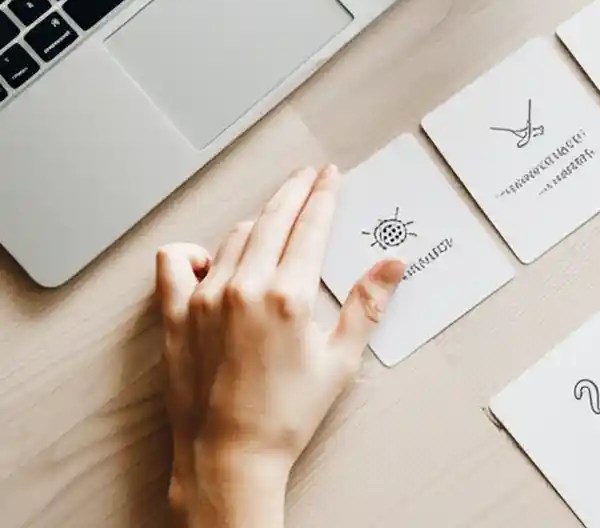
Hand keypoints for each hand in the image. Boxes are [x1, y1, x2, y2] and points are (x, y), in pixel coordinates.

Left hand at [155, 166, 405, 526]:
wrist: (230, 455)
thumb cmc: (285, 417)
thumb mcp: (341, 360)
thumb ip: (367, 304)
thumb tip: (391, 266)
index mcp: (289, 296)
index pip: (310, 226)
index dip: (324, 196)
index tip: (329, 178)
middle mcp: (245, 288)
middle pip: (273, 219)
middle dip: (295, 192)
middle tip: (307, 177)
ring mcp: (205, 298)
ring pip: (234, 237)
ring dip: (259, 222)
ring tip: (274, 220)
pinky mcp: (175, 314)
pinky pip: (176, 261)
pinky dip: (194, 251)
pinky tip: (211, 257)